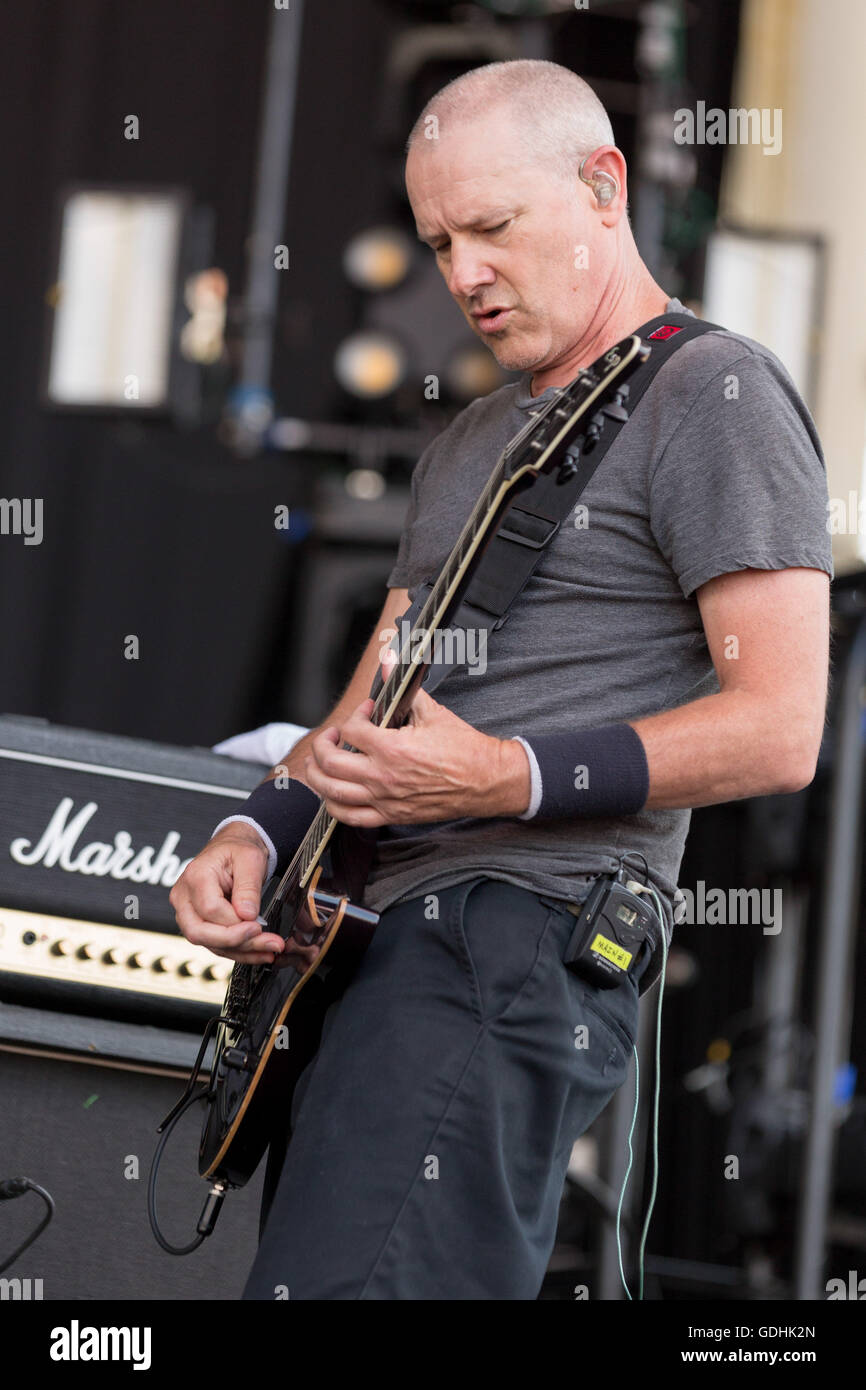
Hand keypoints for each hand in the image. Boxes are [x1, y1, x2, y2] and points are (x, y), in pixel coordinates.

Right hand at [169, 824, 316, 967]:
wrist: (231, 848)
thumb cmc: (238, 849)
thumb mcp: (251, 859)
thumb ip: (248, 887)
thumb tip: (247, 915)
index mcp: (196, 876)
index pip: (210, 909)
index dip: (235, 923)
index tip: (258, 925)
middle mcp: (184, 896)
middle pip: (199, 932)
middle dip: (236, 943)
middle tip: (268, 943)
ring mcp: (187, 912)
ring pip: (208, 943)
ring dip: (242, 951)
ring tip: (270, 950)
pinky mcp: (197, 923)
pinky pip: (215, 944)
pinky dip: (238, 950)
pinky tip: (260, 951)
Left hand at [301, 658, 530, 826]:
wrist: (486, 780)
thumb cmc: (464, 748)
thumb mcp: (433, 711)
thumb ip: (404, 688)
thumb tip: (389, 661)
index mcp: (392, 748)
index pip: (351, 730)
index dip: (355, 715)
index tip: (366, 712)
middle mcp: (383, 776)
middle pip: (329, 762)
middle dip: (324, 743)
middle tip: (332, 736)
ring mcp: (385, 799)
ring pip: (331, 791)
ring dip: (318, 774)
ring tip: (321, 762)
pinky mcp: (391, 815)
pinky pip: (350, 817)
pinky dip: (334, 805)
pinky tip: (334, 792)